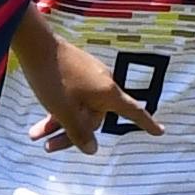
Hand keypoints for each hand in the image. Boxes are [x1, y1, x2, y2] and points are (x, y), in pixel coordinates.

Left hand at [20, 36, 160, 154]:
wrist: (34, 43)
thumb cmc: (53, 78)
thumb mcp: (65, 111)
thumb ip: (79, 132)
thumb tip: (92, 150)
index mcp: (108, 93)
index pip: (133, 112)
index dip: (147, 123)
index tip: (160, 131)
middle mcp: (103, 83)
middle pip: (94, 117)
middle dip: (71, 133)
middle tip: (47, 147)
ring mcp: (89, 75)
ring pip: (78, 108)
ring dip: (58, 124)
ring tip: (35, 136)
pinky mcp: (75, 70)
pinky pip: (71, 96)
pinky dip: (57, 108)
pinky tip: (39, 120)